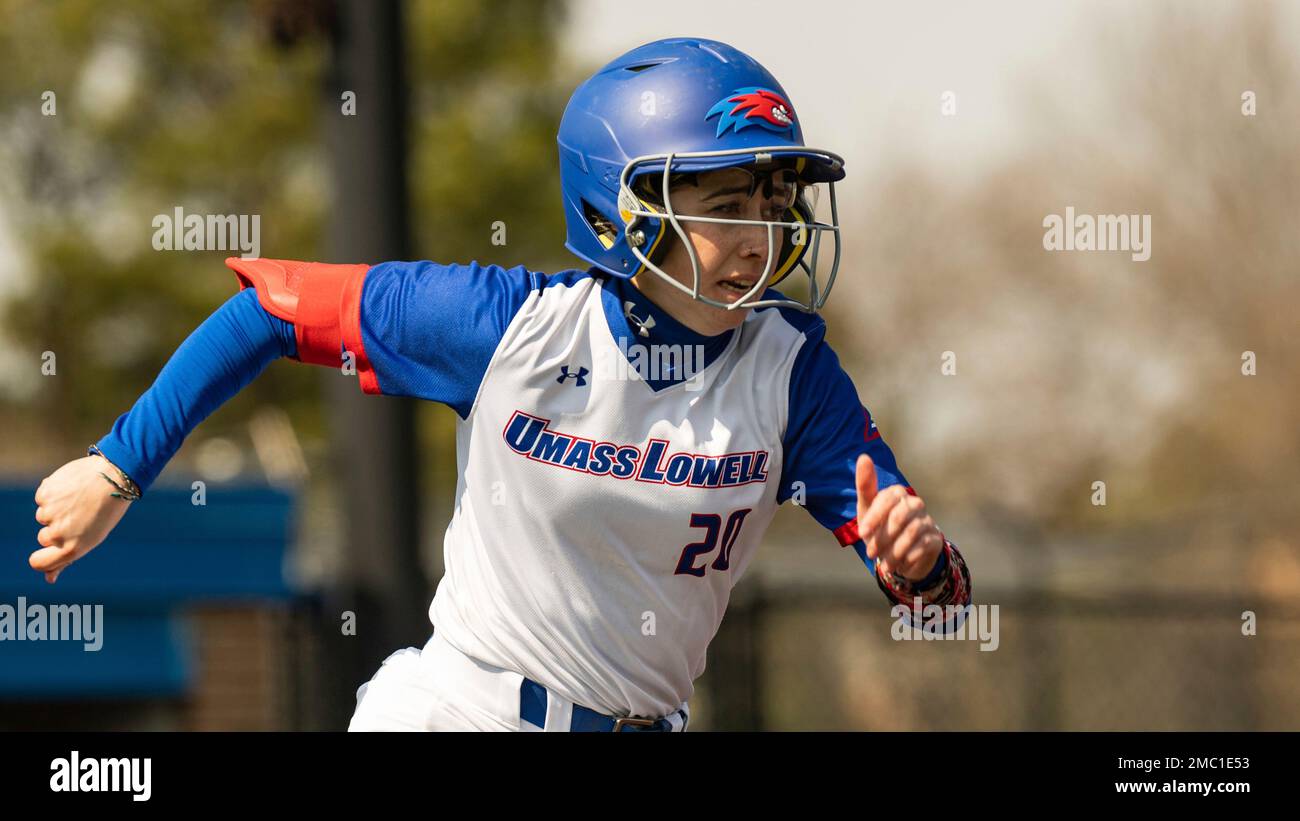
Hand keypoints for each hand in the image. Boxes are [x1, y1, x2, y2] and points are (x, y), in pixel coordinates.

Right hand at [30, 455, 133, 583]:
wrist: (116, 476)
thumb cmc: (107, 509)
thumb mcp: (91, 537)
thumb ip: (66, 558)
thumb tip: (49, 579)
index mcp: (72, 548)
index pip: (38, 562)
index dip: (41, 559)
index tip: (46, 552)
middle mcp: (58, 534)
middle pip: (44, 537)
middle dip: (57, 528)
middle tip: (80, 515)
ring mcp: (49, 514)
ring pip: (43, 516)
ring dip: (56, 508)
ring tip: (80, 499)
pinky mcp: (45, 495)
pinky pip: (42, 498)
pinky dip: (53, 492)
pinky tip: (73, 487)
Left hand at [855, 453, 943, 581]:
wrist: (900, 555)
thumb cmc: (879, 527)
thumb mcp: (867, 509)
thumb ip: (865, 485)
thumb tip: (863, 456)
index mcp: (897, 494)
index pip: (888, 497)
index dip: (875, 516)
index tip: (862, 533)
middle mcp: (915, 504)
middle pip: (901, 515)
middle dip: (883, 536)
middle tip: (871, 553)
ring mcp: (927, 521)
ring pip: (913, 531)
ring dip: (894, 551)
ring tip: (883, 564)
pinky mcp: (936, 538)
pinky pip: (924, 545)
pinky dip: (908, 557)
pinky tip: (899, 565)